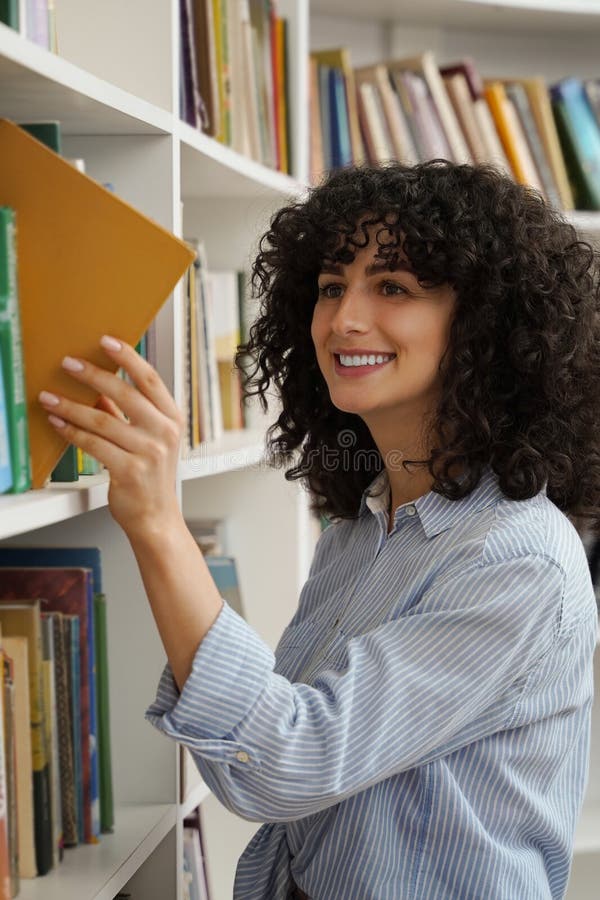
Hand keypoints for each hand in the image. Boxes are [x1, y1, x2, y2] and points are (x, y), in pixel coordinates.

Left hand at [38, 335, 184, 538]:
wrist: (156, 518)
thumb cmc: (151, 478)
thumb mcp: (148, 440)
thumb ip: (127, 414)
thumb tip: (100, 389)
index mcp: (172, 419)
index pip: (150, 379)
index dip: (128, 357)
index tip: (106, 341)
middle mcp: (164, 433)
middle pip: (125, 393)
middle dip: (92, 375)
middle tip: (68, 364)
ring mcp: (149, 453)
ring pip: (102, 420)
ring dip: (71, 406)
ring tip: (50, 397)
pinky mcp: (129, 472)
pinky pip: (93, 444)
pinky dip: (71, 431)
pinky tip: (58, 422)